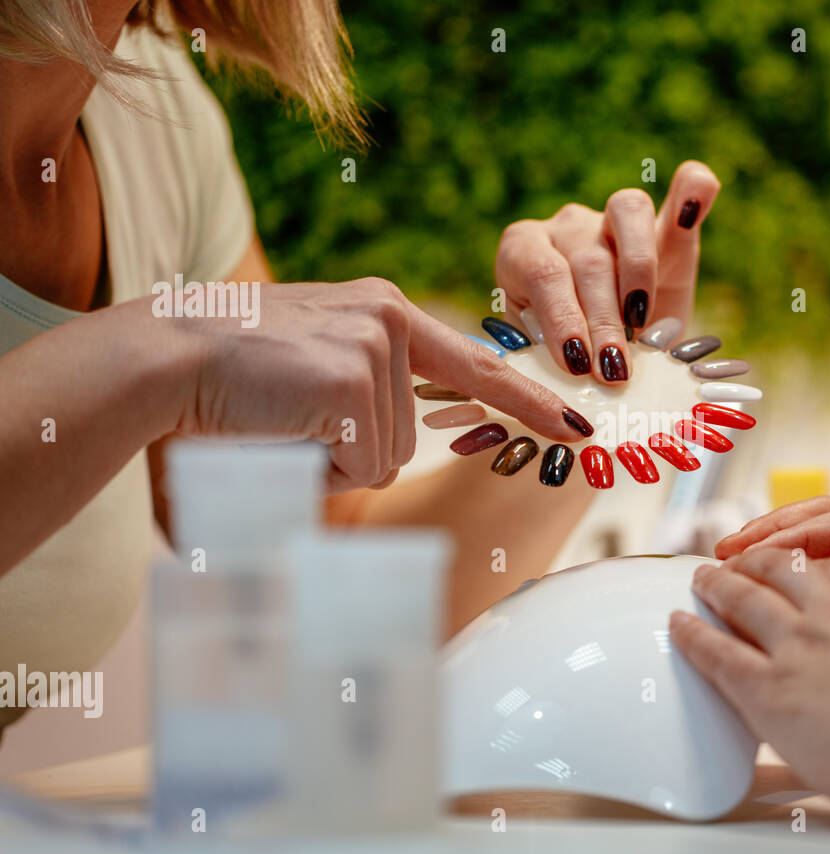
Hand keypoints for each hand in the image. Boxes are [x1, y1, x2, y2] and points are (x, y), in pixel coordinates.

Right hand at [169, 277, 580, 491]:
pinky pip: (361, 463)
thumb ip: (359, 406)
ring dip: (329, 462)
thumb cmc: (218, 383)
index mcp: (382, 314)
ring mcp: (375, 345)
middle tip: (285, 422)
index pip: (474, 365)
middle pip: (407, 438)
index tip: (575, 425)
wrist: (157, 359)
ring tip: (277, 421)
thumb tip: (382, 462)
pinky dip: (317, 467)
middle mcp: (389, 320)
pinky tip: (280, 427)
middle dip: (348, 455)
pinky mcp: (355, 378)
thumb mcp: (307, 375)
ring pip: (384, 458)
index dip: (529, 401)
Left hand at [494, 160, 720, 381]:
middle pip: (588, 259)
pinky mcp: (666, 225)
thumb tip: (571, 373)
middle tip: (613, 370)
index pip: (541, 272)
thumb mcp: (549, 360)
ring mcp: (613, 218)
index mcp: (523, 252)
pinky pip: (683, 190)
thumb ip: (552, 357)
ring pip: (627, 214)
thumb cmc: (570, 359)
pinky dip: (692, 193)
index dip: (561, 317)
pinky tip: (694, 209)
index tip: (577, 364)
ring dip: (638, 277)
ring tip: (642, 327)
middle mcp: (566, 227)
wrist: (607, 357)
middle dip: (602, 321)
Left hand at [670, 550, 829, 831]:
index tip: (792, 561)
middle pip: (778, 568)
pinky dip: (693, 633)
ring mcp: (794, 646)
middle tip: (735, 561)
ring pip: (741, 598)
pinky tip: (680, 624)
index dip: (802, 561)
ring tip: (703, 579)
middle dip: (753, 561)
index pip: (828, 566)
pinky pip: (715, 651)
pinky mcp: (766, 687)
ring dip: (717, 584)